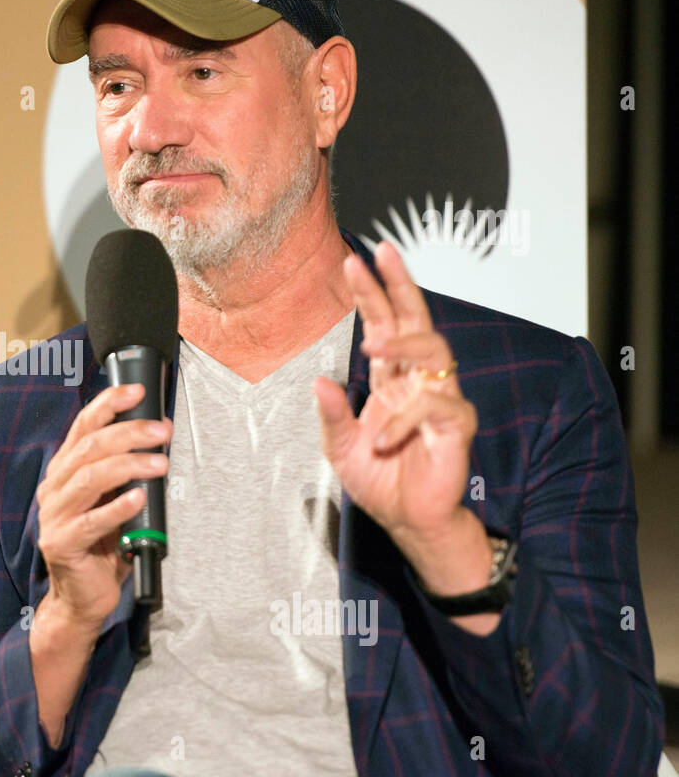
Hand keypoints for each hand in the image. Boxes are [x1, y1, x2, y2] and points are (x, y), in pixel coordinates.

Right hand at [35, 383, 172, 630]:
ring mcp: (54, 517)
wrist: (82, 597)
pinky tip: (139, 499)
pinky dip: (117, 507)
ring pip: (89, 479)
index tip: (137, 391)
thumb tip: (157, 437)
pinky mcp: (61, 544)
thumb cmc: (102, 545)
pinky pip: (91, 522)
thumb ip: (123, 472)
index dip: (108, 404)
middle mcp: (54, 488)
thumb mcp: (112, 500)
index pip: (82, 427)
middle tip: (162, 430)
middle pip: (89, 448)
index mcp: (64, 471)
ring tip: (160, 463)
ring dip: (129, 465)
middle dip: (129, 433)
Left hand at [313, 242, 488, 599]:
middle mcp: (417, 381)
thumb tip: (319, 381)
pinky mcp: (457, 427)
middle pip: (415, 320)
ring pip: (435, 350)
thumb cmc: (380, 481)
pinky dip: (405, 420)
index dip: (372, 293)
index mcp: (390, 380)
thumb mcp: (340, 448)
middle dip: (398, 285)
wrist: (407, 521)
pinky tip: (383, 440)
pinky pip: (437, 405)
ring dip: (402, 342)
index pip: (383, 325)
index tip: (355, 260)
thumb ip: (331, 416)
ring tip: (370, 345)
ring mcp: (440, 400)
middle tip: (379, 255)